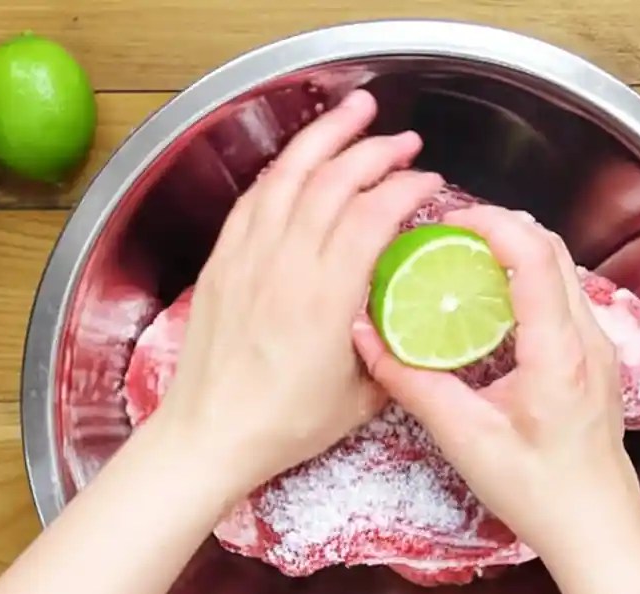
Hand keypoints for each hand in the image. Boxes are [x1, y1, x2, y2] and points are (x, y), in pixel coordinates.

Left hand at [155, 90, 443, 492]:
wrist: (210, 434)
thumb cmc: (286, 424)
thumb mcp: (361, 399)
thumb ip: (391, 352)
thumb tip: (410, 321)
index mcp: (325, 296)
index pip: (371, 213)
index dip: (405, 186)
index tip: (428, 182)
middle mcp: (285, 264)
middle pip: (332, 180)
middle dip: (374, 149)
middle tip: (405, 140)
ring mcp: (248, 257)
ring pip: (288, 175)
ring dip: (324, 137)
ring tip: (354, 113)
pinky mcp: (223, 261)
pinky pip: (254, 199)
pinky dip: (283, 171)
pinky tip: (301, 161)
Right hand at [352, 206, 639, 562]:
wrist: (597, 528)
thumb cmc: (538, 491)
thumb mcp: (465, 438)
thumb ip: (412, 384)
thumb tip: (366, 338)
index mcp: (558, 352)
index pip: (535, 257)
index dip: (494, 224)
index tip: (450, 220)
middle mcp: (588, 338)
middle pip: (552, 251)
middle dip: (501, 229)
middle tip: (449, 235)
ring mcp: (599, 346)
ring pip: (561, 271)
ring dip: (516, 253)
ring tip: (465, 261)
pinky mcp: (595, 359)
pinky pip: (563, 297)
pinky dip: (527, 281)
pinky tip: (491, 304)